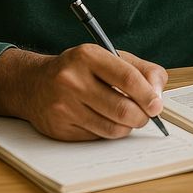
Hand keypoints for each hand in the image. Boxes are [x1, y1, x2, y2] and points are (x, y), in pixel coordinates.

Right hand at [0, 45, 167, 140]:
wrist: (34, 84)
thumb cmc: (80, 69)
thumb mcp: (111, 57)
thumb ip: (142, 70)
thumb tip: (158, 94)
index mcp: (88, 56)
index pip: (127, 78)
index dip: (148, 95)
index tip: (157, 105)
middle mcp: (72, 80)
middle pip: (122, 108)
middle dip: (142, 116)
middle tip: (146, 115)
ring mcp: (63, 106)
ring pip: (112, 127)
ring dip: (128, 126)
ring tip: (128, 117)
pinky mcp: (59, 128)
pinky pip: (97, 136)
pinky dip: (109, 131)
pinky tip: (106, 120)